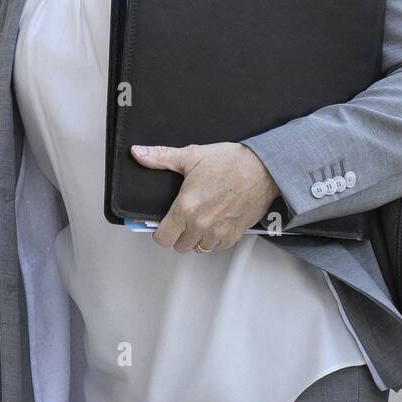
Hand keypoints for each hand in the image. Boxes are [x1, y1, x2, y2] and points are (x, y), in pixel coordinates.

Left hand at [131, 142, 280, 252]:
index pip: (162, 238)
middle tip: (184, 219)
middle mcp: (200, 224)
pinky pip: (218, 247)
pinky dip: (215, 239)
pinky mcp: (234, 235)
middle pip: (180, 246)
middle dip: (179, 235)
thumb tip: (138, 153)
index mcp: (185, 208)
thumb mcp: (192, 155)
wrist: (263, 168)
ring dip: (197, 238)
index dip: (160, 232)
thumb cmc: (231, 161)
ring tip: (201, 220)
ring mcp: (218, 232)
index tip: (165, 224)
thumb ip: (161, 157)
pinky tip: (216, 223)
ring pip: (199, 248)